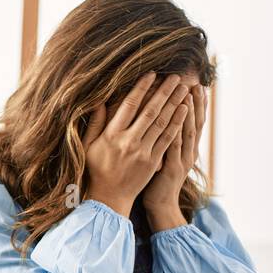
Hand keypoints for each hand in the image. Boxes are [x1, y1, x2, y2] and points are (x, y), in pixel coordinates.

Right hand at [83, 73, 189, 216]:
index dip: (142, 88)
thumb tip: (99, 100)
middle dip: (164, 92)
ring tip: (184, 89)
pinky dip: (177, 124)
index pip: (129, 106)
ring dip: (175, 104)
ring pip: (162, 123)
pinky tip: (185, 111)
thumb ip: (95, 123)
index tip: (152, 74)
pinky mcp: (152, 162)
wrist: (109, 199)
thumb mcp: (88, 146)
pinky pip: (167, 139)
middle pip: (150, 111)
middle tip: (177, 77)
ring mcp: (142, 153)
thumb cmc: (96, 170)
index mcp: (112, 136)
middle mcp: (128, 142)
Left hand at [143, 84, 206, 230]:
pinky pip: (174, 145)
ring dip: (189, 111)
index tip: (197, 87)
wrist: (160, 207)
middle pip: (195, 123)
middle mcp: (188, 152)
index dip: (197, 105)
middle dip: (196, 103)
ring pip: (188, 131)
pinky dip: (178, 130)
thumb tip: (162, 121)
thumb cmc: (156, 181)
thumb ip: (165, 140)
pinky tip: (178, 117)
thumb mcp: (164, 158)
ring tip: (189, 93)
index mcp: (186, 149)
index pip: (194, 122)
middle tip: (197, 83)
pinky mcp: (172, 168)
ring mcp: (181, 160)